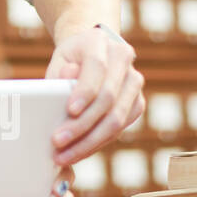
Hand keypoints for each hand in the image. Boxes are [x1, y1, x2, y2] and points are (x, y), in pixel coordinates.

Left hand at [45, 25, 145, 165]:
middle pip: (108, 98)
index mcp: (101, 42)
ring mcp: (134, 82)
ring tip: (65, 155)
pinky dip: (98, 142)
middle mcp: (124, 59)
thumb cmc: (71, 59)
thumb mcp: (60, 60)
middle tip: (58, 142)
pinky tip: (79, 151)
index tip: (70, 110)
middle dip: (82, 124)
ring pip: (117, 118)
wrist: (92, 54)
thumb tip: (66, 84)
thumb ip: (60, 74)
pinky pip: (120, 128)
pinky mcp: (137, 103)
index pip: (97, 68)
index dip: (84, 91)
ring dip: (90, 141)